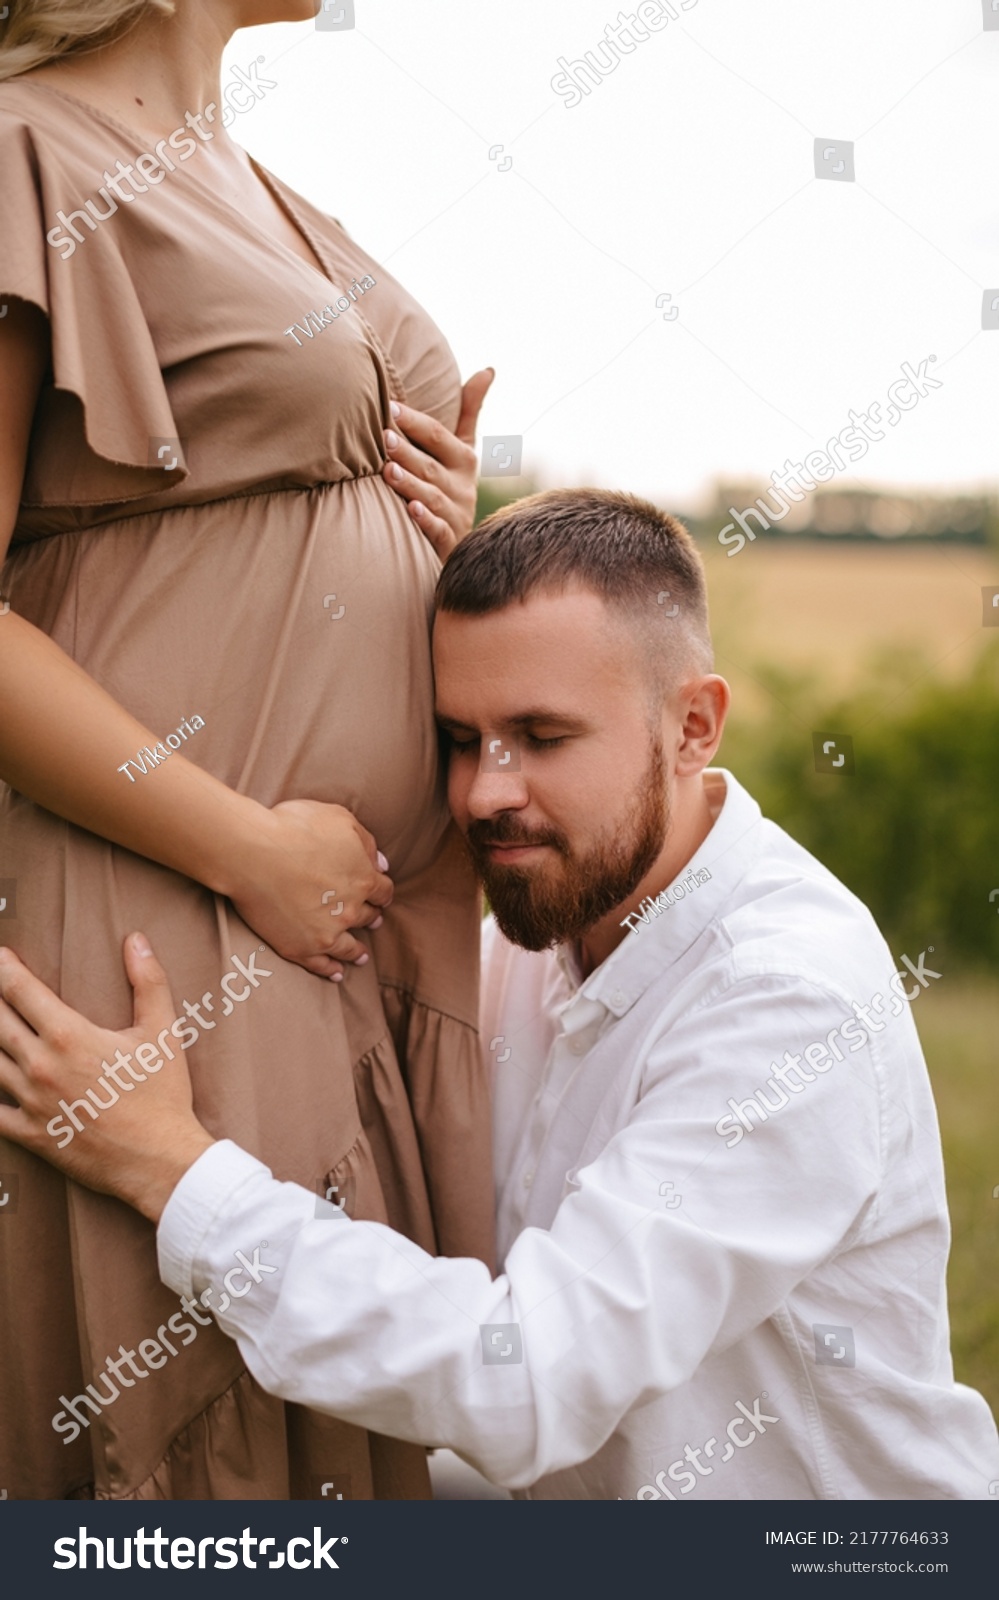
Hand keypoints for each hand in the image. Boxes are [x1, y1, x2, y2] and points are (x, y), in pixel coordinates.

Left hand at [0, 936, 213, 1222]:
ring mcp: (31, 1102)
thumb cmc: (163, 1095)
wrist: (159, 1160)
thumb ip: (148, 981)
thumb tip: (136, 940)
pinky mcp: (30, 1134)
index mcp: (69, 1036)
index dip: (5, 968)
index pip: (21, 991)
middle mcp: (41, 1066)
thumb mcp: (162, 1032)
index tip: (1, 956)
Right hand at [229, 799, 393, 980]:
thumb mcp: (339, 818)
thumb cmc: (294, 828)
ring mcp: (326, 932)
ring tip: (361, 955)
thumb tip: (381, 863)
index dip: (381, 892)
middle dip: (370, 916)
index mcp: (363, 878)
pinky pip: (321, 965)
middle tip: (372, 920)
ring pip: (350, 947)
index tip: (379, 895)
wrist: (255, 853)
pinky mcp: (301, 947)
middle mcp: (351, 909)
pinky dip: (331, 970)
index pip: (383, 890)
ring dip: (357, 951)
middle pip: (367, 917)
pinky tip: (336, 973)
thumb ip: (365, 841)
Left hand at [382, 368, 494, 559]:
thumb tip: (489, 369)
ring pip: (431, 497)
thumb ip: (470, 410)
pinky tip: (410, 510)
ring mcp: (455, 515)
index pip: (439, 437)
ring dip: (410, 484)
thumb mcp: (464, 450)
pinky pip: (438, 530)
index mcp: (464, 461)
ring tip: (387, 471)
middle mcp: (462, 488)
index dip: (416, 423)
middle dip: (408, 451)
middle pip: (431, 466)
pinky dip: (425, 520)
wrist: (459, 542)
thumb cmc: (452, 486)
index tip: (391, 407)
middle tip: (383, 436)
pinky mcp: (449, 542)